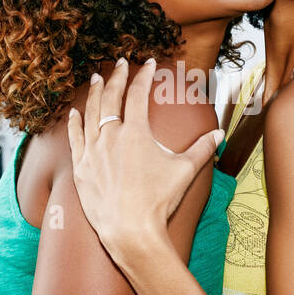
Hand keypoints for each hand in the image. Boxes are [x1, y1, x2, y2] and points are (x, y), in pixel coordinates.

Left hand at [66, 58, 222, 258]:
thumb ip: (202, 149)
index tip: (148, 63)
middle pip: (111, 98)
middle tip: (121, 63)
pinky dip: (74, 123)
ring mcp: (92, 152)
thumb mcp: (185, 171)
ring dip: (94, 94)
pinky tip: (74, 112)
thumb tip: (219, 135)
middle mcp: (110, 137)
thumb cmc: (159, 201)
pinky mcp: (81, 169)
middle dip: (117, 77)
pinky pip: (75, 139)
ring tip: (96, 79)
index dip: (144, 76)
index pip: (138, 94)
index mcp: (135, 133)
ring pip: (90, 114)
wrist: (130, 231)